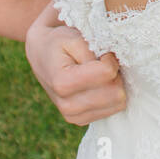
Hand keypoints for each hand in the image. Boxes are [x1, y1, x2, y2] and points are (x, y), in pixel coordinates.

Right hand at [24, 2, 125, 125]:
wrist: (42, 57)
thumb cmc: (59, 44)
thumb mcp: (73, 37)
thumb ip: (94, 50)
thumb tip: (113, 66)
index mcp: (63, 83)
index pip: (108, 72)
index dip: (109, 58)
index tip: (99, 52)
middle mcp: (67, 106)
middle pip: (116, 93)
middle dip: (115, 74)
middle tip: (102, 63)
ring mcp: (74, 116)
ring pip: (118, 103)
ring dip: (114, 85)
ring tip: (99, 74)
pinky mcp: (82, 120)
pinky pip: (113, 109)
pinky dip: (110, 95)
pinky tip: (98, 85)